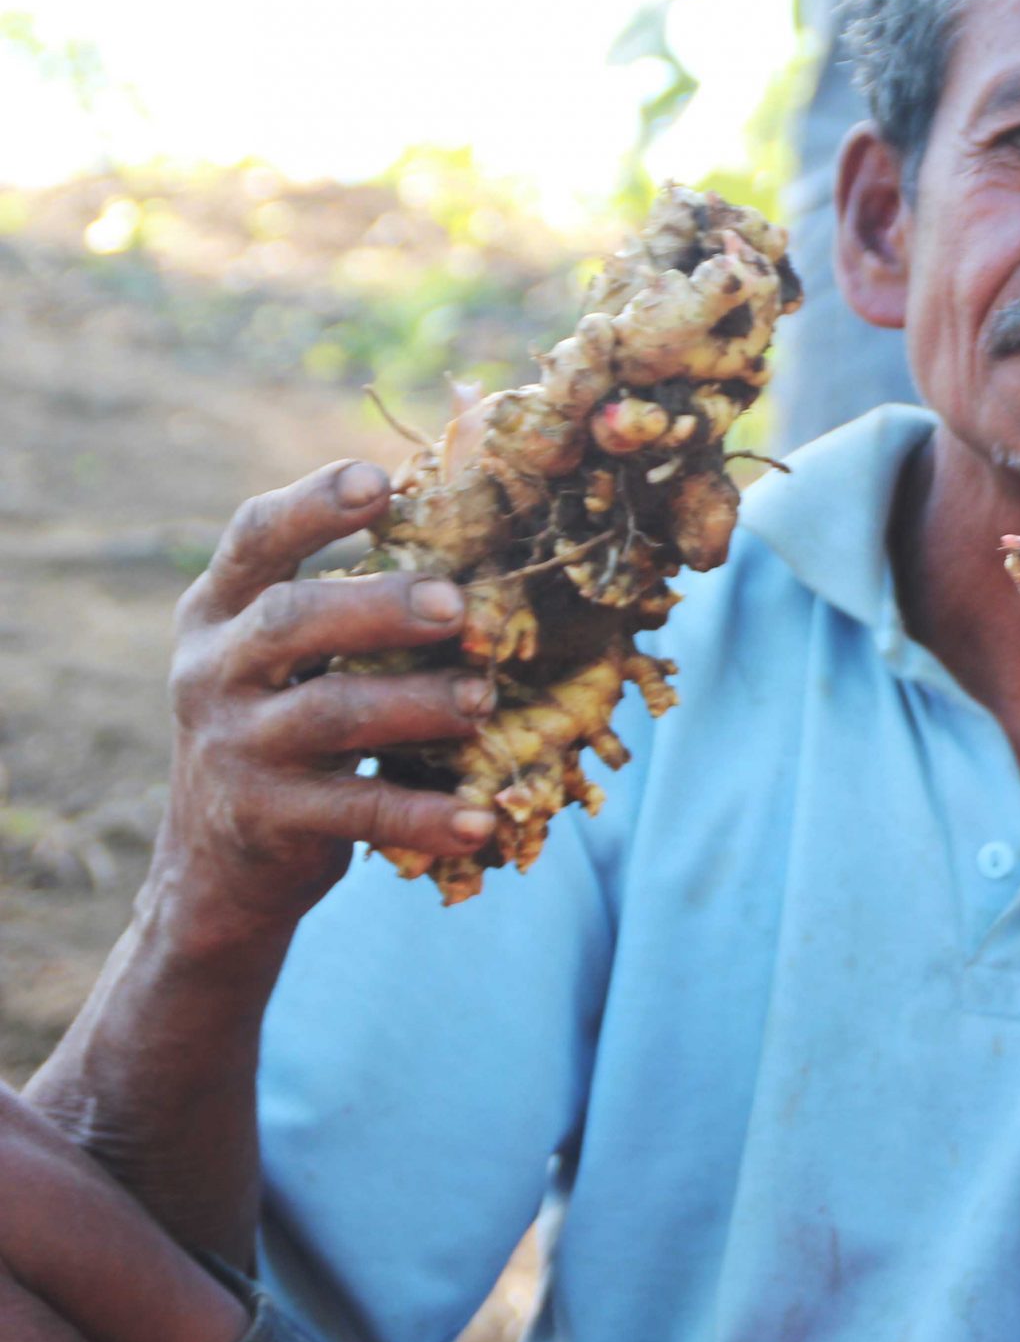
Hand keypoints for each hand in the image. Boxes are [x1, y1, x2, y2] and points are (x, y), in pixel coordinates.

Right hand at [157, 460, 495, 946]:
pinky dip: (422, 814)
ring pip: (329, 712)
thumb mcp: (290, 656)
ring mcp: (235, 746)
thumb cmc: (285, 722)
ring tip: (484, 699)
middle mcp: (214, 670)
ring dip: (418, 702)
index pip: (255, 538)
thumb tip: (470, 529)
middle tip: (458, 605)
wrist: (218, 860)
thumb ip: (350, 599)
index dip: (314, 503)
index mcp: (221, 610)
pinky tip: (479, 818)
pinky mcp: (265, 818)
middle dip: (379, 605)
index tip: (381, 480)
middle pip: (291, 618)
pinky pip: (355, 811)